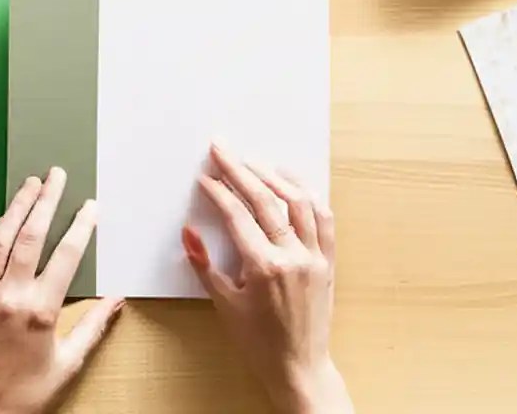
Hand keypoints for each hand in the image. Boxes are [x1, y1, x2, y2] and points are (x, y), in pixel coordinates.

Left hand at [0, 167, 124, 413]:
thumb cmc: (28, 395)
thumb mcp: (69, 363)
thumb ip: (94, 326)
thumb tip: (118, 300)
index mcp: (40, 312)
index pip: (66, 255)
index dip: (80, 225)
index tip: (90, 206)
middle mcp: (9, 299)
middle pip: (29, 237)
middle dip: (45, 201)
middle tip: (56, 175)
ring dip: (14, 210)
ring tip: (29, 186)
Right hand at [182, 144, 353, 413]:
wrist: (298, 366)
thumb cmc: (258, 341)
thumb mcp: (224, 304)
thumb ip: (205, 265)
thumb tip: (189, 232)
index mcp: (264, 267)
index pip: (238, 215)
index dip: (219, 192)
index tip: (205, 177)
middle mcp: (293, 256)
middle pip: (266, 199)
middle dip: (240, 170)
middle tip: (223, 149)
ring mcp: (314, 257)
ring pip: (299, 201)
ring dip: (274, 176)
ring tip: (254, 161)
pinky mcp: (328, 261)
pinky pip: (324, 218)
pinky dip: (309, 195)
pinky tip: (292, 182)